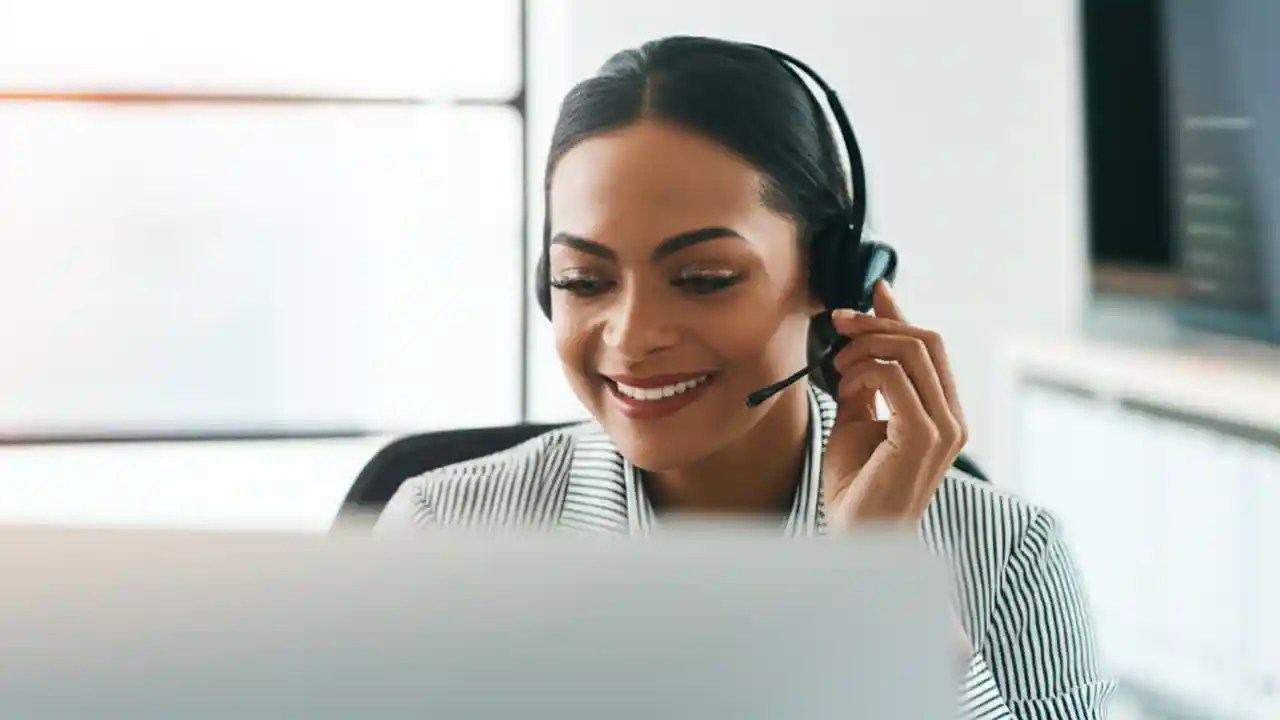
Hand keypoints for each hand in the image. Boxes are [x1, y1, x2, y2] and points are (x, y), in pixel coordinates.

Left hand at [820, 280, 968, 529]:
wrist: (856, 537)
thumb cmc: (855, 484)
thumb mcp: (858, 416)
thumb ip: (866, 377)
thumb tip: (861, 332)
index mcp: (943, 411)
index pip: (930, 345)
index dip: (895, 314)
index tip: (860, 300)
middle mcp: (952, 417)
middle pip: (926, 339)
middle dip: (877, 323)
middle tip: (837, 325)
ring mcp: (944, 427)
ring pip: (913, 350)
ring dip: (865, 347)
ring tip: (837, 370)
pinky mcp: (924, 437)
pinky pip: (894, 377)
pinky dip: (862, 372)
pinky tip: (845, 391)